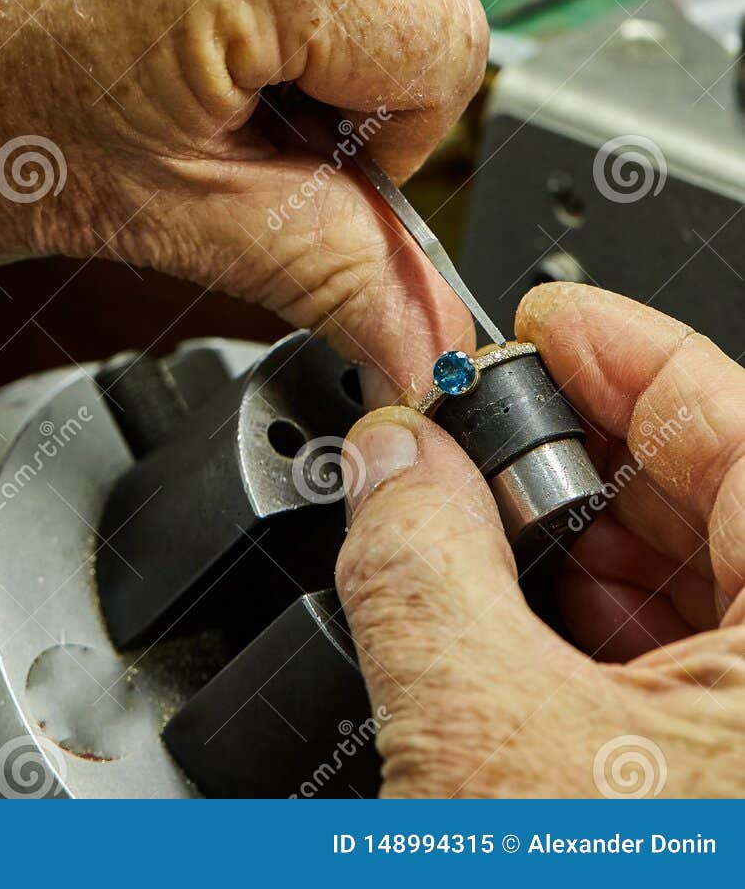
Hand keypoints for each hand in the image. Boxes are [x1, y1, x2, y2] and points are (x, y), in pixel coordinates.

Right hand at [337, 283, 744, 796]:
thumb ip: (421, 563)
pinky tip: (517, 632)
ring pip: (699, 586)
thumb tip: (392, 457)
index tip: (545, 324)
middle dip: (575, 455)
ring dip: (574, 548)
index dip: (624, 348)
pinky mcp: (726, 779)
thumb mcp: (482, 734)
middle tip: (481, 433)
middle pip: (713, 496)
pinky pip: (692, 672)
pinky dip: (596, 633)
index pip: (737, 419)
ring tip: (478, 534)